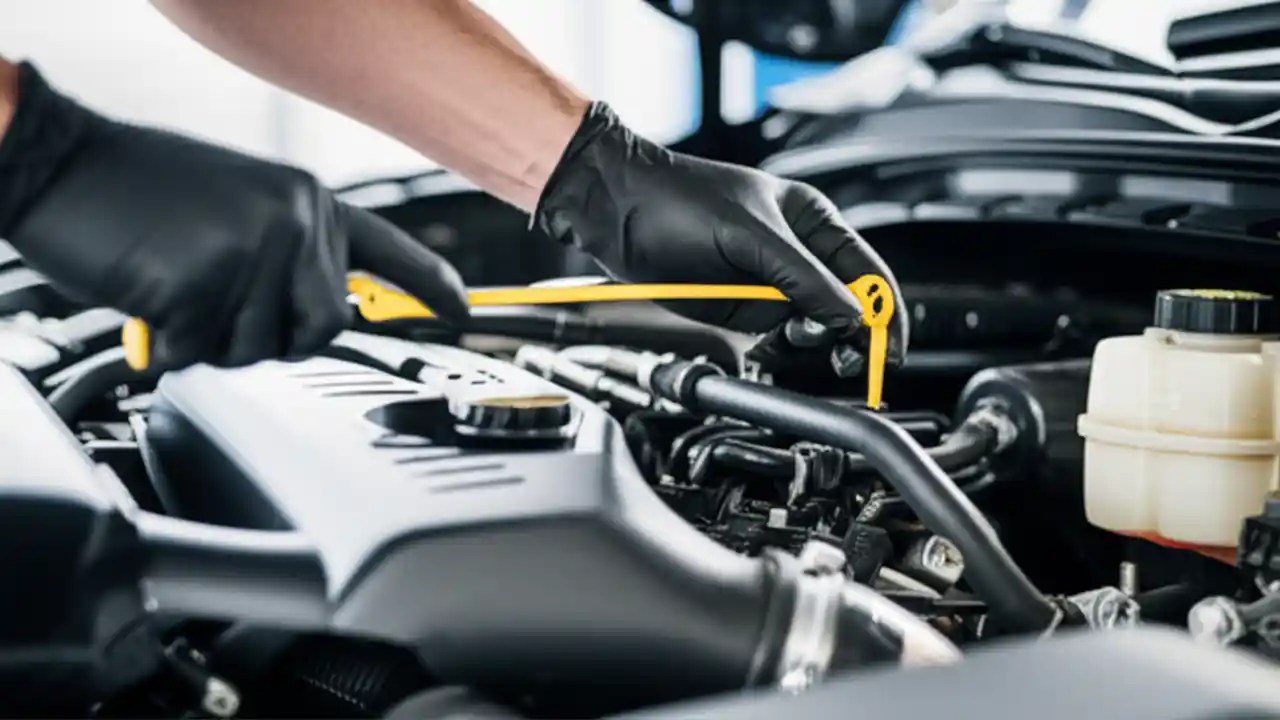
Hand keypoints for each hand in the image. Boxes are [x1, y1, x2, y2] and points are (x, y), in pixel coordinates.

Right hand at [4, 66, 466, 369]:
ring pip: (260, 350)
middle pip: (323, 329)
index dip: (430, 287)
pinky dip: (168, 342)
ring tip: (179, 284)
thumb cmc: (138, 186)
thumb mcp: (238, 202)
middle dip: (274, 336)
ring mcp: (253, 251)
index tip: (461, 313)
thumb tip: (319, 308)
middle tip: (223, 306)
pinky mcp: (204, 283)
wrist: (57, 161)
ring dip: (214, 339)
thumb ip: (287, 248)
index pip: (388, 251)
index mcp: (309, 199)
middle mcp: (295, 221)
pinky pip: (200, 353)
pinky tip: (149, 294)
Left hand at [533, 103, 907, 363]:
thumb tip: (850, 316)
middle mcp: (796, 254)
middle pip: (845, 306)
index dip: (884, 312)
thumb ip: (802, 278)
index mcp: (811, 222)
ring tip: (792, 339)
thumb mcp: (749, 235)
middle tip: (846, 359)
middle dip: (851, 334)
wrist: (617, 212)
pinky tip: (768, 347)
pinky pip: (777, 338)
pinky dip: (779, 350)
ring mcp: (769, 283)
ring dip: (810, 343)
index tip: (890, 349)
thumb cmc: (678, 198)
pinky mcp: (743, 308)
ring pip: (812, 328)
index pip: (866, 272)